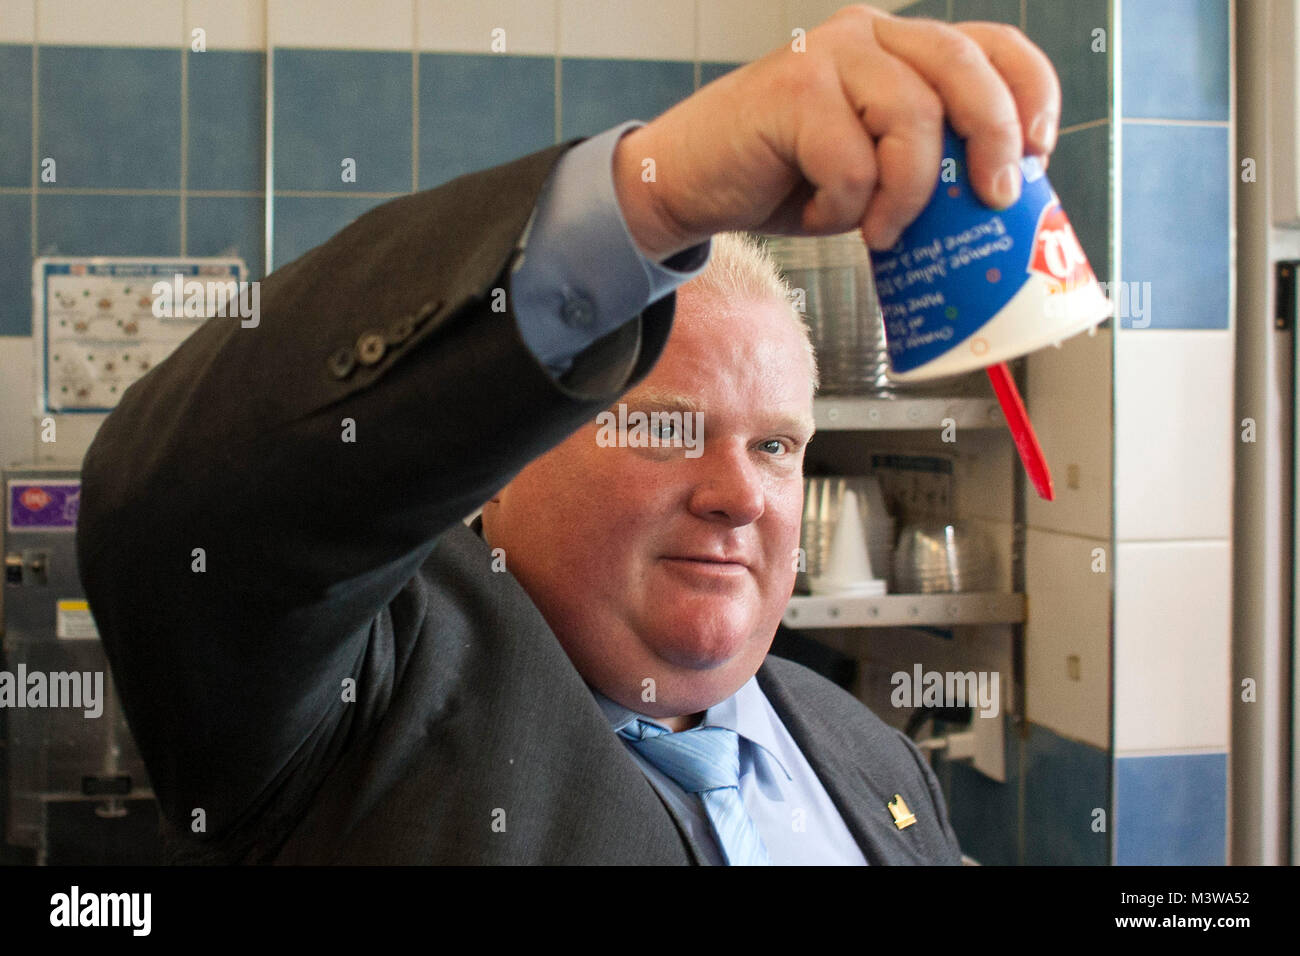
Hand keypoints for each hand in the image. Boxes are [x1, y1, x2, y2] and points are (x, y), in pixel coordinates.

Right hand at [612, 4, 1060, 257]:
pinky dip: (845, 210)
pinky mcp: (793, 92)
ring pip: (912, 119)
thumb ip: (924, 161)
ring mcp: (830, 57)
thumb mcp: (873, 168)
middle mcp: (870, 36)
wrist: (693, 181)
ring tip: (880, 229)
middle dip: (993, 137)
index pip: (991, 45)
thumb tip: (996, 207)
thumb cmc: (786, 179)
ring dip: (907, 194)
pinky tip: (819, 214)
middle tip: (992, 197)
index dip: (1030, 93)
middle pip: (964, 68)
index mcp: (900, 48)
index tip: (1037, 153)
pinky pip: (853, 164)